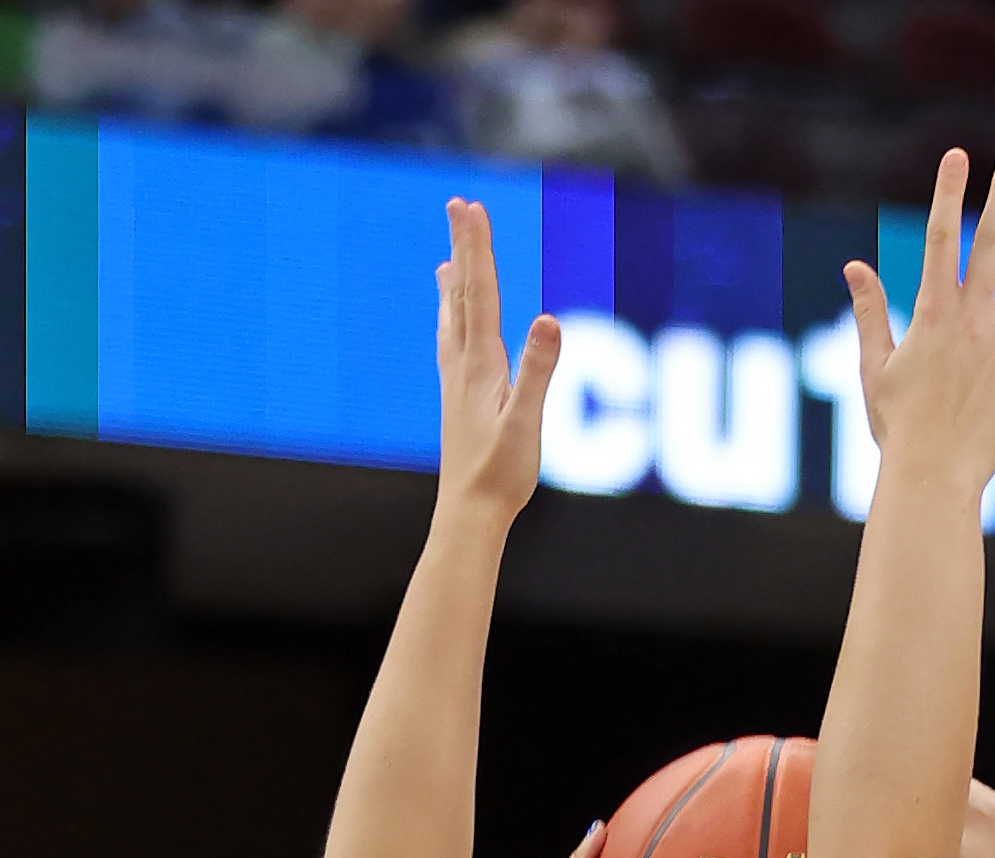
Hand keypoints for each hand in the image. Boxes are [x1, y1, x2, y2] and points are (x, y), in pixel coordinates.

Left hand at [433, 197, 560, 534]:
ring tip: (445, 258)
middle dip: (465, 248)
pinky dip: (451, 321)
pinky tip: (450, 326)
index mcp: (482, 364)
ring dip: (453, 282)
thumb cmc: (501, 475)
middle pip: (463, 294)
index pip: (481, 291)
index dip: (477, 246)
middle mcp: (463, 365)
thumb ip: (539, 371)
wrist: (468, 514)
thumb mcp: (528, 423)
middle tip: (458, 206)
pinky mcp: (458, 401)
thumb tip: (549, 321)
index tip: (471, 206)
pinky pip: (452, 345)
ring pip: (453, 318)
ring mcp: (457, 382)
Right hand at [849, 150, 994, 498]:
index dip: (948, 193)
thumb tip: (854, 266)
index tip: (957, 155)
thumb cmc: (900, 426)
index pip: (939, 237)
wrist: (935, 474)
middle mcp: (973, 319)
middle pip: (992, 243)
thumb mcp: (876, 366)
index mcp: (932, 312)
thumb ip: (871, 312)